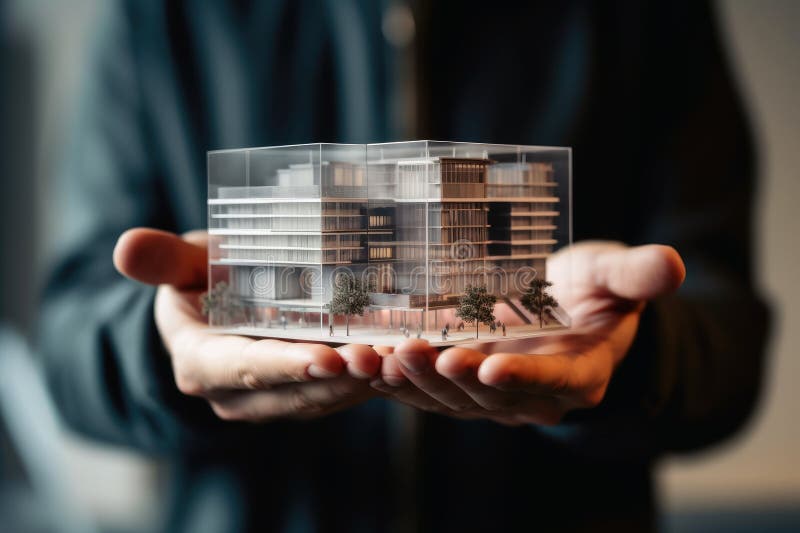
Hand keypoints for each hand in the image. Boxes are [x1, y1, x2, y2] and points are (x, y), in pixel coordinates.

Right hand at [113, 228, 381, 421]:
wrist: (215, 311)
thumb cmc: (199, 282)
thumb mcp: (182, 266)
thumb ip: (162, 260)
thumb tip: (126, 246)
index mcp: (203, 363)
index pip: (246, 369)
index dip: (285, 366)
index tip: (325, 357)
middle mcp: (239, 394)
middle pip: (294, 391)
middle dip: (338, 377)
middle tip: (379, 357)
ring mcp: (274, 400)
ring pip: (323, 397)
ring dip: (362, 383)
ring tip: (399, 358)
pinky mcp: (304, 395)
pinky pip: (339, 392)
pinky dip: (370, 379)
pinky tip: (401, 357)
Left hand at [371, 242, 685, 425]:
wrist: (564, 311)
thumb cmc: (594, 293)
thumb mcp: (615, 277)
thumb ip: (636, 275)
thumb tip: (671, 264)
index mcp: (577, 375)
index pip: (551, 382)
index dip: (525, 376)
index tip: (495, 363)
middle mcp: (529, 393)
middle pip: (487, 394)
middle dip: (449, 377)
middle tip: (415, 353)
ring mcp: (488, 392)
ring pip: (446, 396)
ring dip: (409, 380)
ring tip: (374, 356)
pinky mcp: (456, 380)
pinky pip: (420, 384)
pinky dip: (390, 374)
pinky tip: (359, 355)